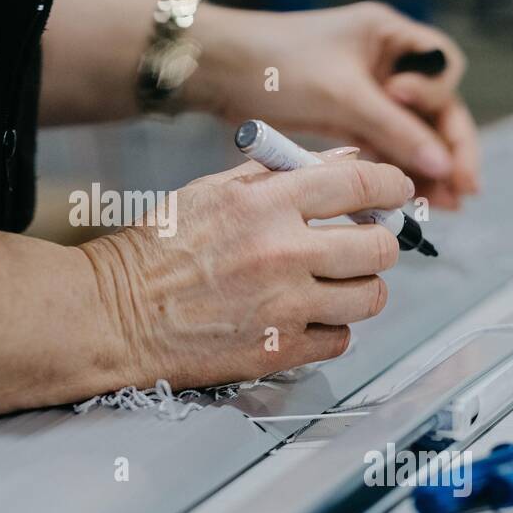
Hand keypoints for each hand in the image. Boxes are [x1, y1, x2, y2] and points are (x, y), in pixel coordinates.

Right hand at [80, 152, 410, 390]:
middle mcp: (283, 252)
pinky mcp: (279, 350)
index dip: (392, 186)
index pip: (362, 185)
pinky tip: (305, 315)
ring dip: (359, 288)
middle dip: (378, 242)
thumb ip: (281, 174)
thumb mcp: (214, 191)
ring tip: (333, 282)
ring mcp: (285, 305)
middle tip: (361, 243)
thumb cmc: (156, 250)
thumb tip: (343, 162)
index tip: (396, 193)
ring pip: (368, 297)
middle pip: (379, 247)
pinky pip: (340, 339)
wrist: (116, 314)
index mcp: (266, 203)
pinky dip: (331, 328)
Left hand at [189, 1, 478, 208]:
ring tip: (445, 208)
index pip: (442, 68)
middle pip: (434, 107)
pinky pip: (384, 146)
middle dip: (448, 148)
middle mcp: (384, 61)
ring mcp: (367, 91)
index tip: (403, 108)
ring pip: (411, 132)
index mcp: (388, 35)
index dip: (436, 97)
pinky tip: (415, 201)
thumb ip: (395, 131)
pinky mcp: (347, 117)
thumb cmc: (277, 65)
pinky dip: (397, 170)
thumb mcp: (342, 95)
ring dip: (427, 167)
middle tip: (465, 188)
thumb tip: (444, 167)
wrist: (218, 71)